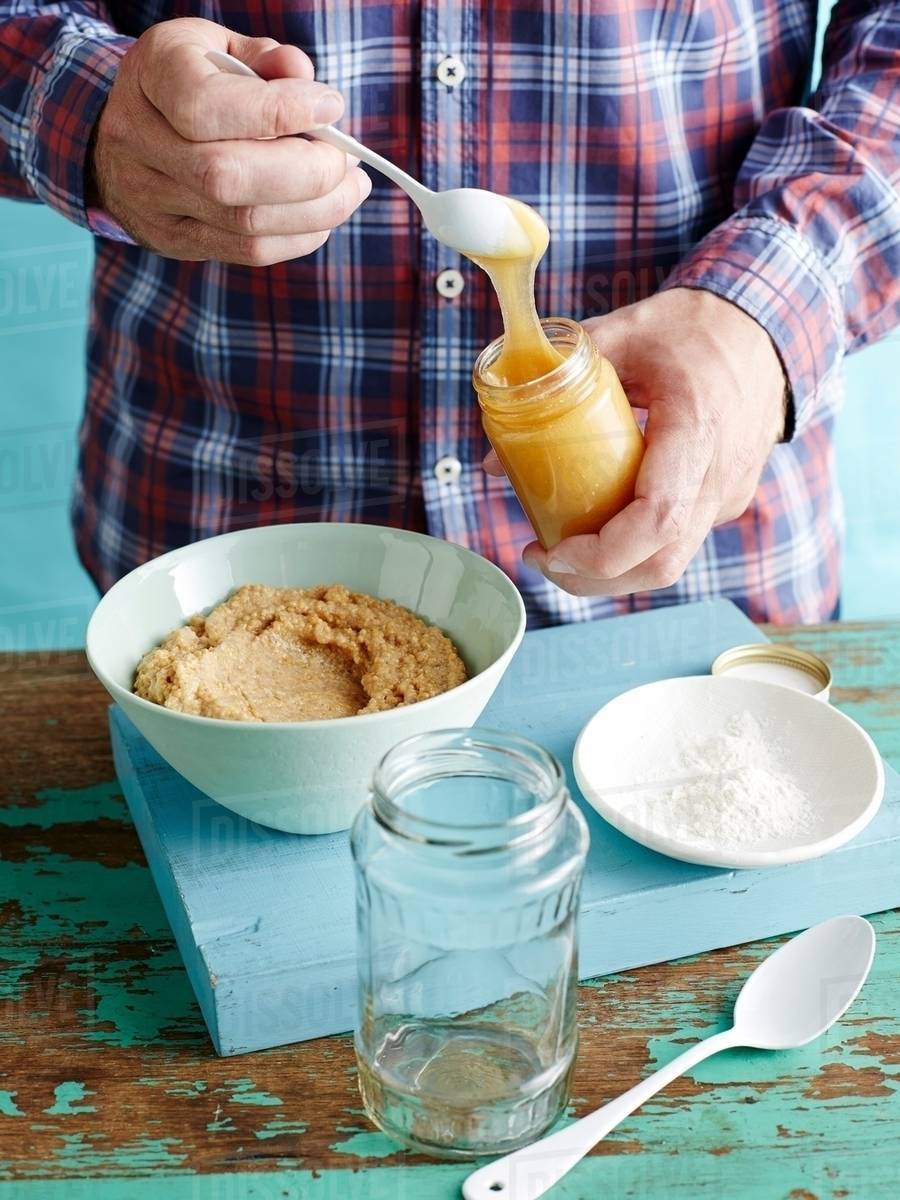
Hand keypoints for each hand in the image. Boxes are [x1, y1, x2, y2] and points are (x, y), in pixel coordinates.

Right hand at [89, 18, 370, 264]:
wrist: (128, 133)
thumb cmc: (191, 80)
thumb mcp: (218, 46)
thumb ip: (264, 58)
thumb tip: (303, 76)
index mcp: (150, 75)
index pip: (205, 106)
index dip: (277, 111)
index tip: (330, 107)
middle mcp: (138, 139)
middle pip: (226, 175)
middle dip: (306, 172)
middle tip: (346, 161)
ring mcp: (150, 198)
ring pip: (243, 223)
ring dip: (315, 210)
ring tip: (349, 188)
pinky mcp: (174, 239)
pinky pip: (247, 251)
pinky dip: (299, 236)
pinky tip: (323, 215)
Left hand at [487, 288, 786, 596]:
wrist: (768, 331)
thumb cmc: (694, 329)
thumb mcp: (623, 332)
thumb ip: (555, 379)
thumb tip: (491, 458)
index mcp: (698, 429)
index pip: (658, 515)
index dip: (604, 551)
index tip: (554, 551)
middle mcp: (721, 475)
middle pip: (661, 562)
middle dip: (594, 578)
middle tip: (542, 559)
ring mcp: (729, 495)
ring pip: (671, 563)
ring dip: (611, 573)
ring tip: (562, 553)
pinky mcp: (725, 503)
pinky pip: (679, 543)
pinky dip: (634, 550)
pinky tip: (599, 530)